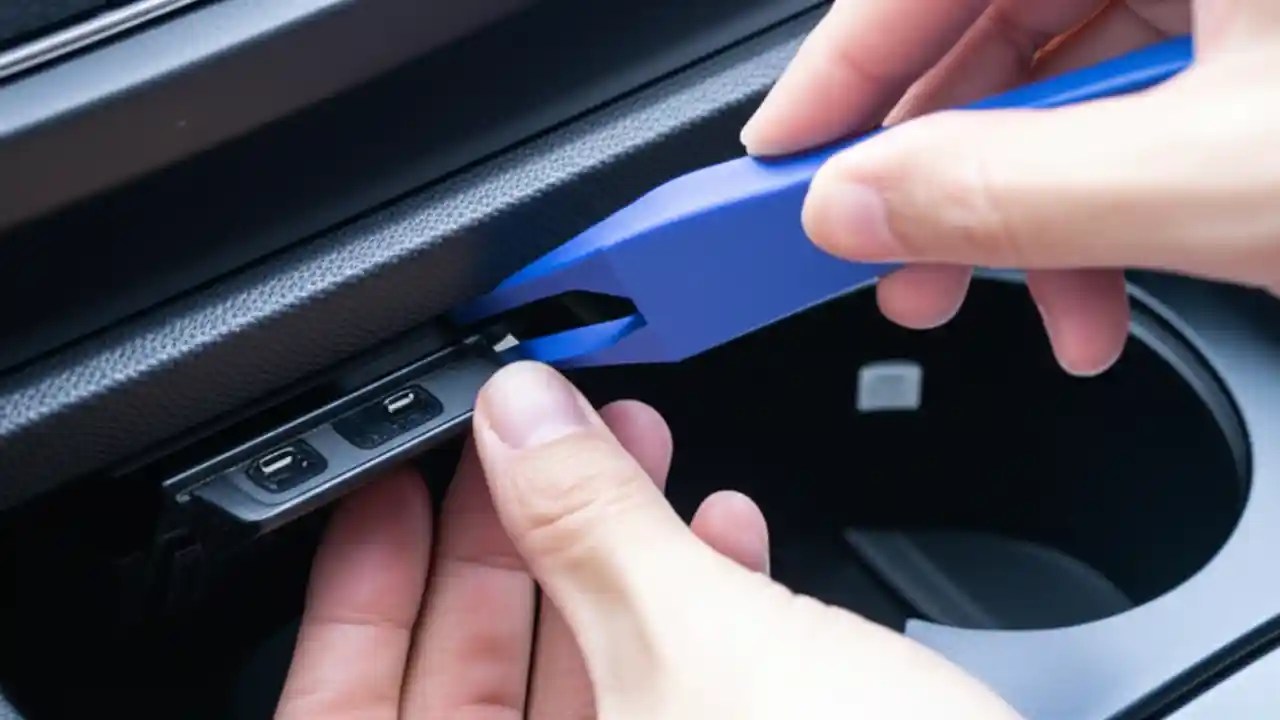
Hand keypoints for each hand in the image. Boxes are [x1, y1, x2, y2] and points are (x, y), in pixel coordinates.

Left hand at [277, 362, 1020, 717]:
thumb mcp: (706, 657)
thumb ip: (591, 528)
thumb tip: (520, 421)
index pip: (354, 714)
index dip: (362, 591)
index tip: (394, 481)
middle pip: (473, 691)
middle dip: (511, 544)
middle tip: (532, 443)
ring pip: (588, 689)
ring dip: (613, 562)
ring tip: (638, 456)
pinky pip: (675, 705)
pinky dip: (693, 617)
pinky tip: (724, 536)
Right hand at [741, 1, 1278, 376]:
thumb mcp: (1219, 181)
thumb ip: (1018, 190)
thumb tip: (857, 206)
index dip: (837, 74)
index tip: (779, 165)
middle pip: (993, 33)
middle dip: (945, 175)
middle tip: (900, 266)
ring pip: (1067, 90)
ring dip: (1031, 216)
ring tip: (1042, 313)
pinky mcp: (1258, 49)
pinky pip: (1139, 116)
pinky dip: (1110, 210)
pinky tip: (1113, 291)